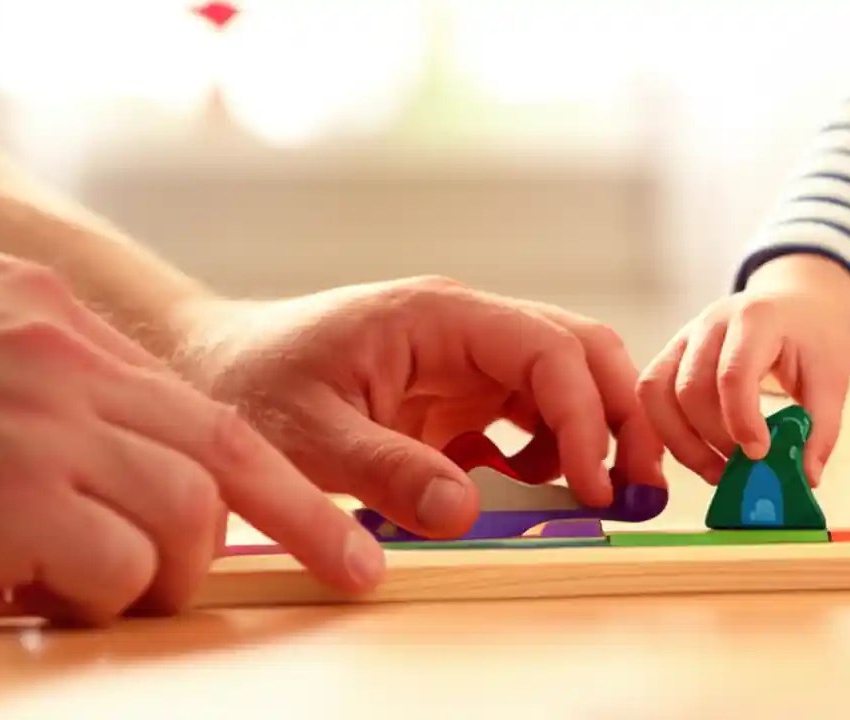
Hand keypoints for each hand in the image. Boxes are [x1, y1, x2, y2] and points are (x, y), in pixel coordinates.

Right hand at [0, 249, 382, 624]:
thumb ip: (79, 405)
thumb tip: (170, 460)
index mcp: (61, 331)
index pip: (202, 405)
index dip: (288, 476)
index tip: (352, 533)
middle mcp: (62, 366)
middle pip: (224, 449)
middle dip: (303, 517)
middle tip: (349, 565)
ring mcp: (39, 428)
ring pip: (188, 510)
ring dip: (166, 568)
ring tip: (104, 582)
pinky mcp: (10, 497)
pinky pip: (120, 564)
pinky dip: (106, 594)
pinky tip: (48, 590)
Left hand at [169, 276, 665, 539]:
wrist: (213, 372)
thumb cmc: (252, 386)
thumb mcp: (308, 435)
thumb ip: (386, 471)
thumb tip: (467, 513)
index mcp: (439, 315)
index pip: (547, 349)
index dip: (585, 417)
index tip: (596, 486)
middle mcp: (465, 328)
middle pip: (578, 352)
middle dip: (618, 417)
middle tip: (637, 490)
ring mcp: (465, 359)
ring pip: (564, 383)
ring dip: (591, 435)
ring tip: (595, 497)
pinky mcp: (457, 394)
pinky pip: (527, 417)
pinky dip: (546, 454)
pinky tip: (526, 489)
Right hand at [637, 255, 849, 483]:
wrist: (795, 303)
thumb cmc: (813, 338)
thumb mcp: (833, 379)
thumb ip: (820, 429)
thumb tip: (806, 479)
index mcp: (756, 318)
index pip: (733, 373)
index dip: (741, 420)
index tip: (760, 453)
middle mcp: (711, 322)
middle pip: (690, 387)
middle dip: (713, 438)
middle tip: (743, 467)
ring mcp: (685, 336)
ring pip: (656, 392)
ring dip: (681, 441)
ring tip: (716, 470)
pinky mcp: (672, 353)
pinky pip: (651, 395)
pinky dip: (669, 430)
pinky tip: (699, 451)